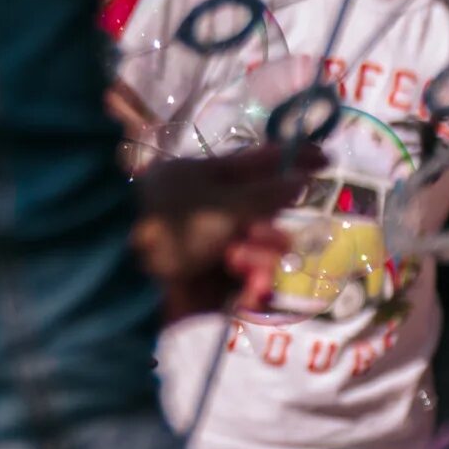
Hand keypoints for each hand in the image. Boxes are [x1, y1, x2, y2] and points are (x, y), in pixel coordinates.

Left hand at [129, 142, 318, 320]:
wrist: (121, 280)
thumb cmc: (166, 227)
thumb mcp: (221, 204)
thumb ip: (267, 195)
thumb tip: (301, 180)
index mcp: (204, 180)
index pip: (258, 164)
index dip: (292, 161)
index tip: (327, 159)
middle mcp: (211, 213)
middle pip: (266, 217)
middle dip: (270, 230)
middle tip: (257, 237)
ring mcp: (212, 251)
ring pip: (264, 253)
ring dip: (261, 258)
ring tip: (239, 264)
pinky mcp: (213, 288)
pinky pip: (251, 285)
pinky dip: (253, 286)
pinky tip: (247, 287)